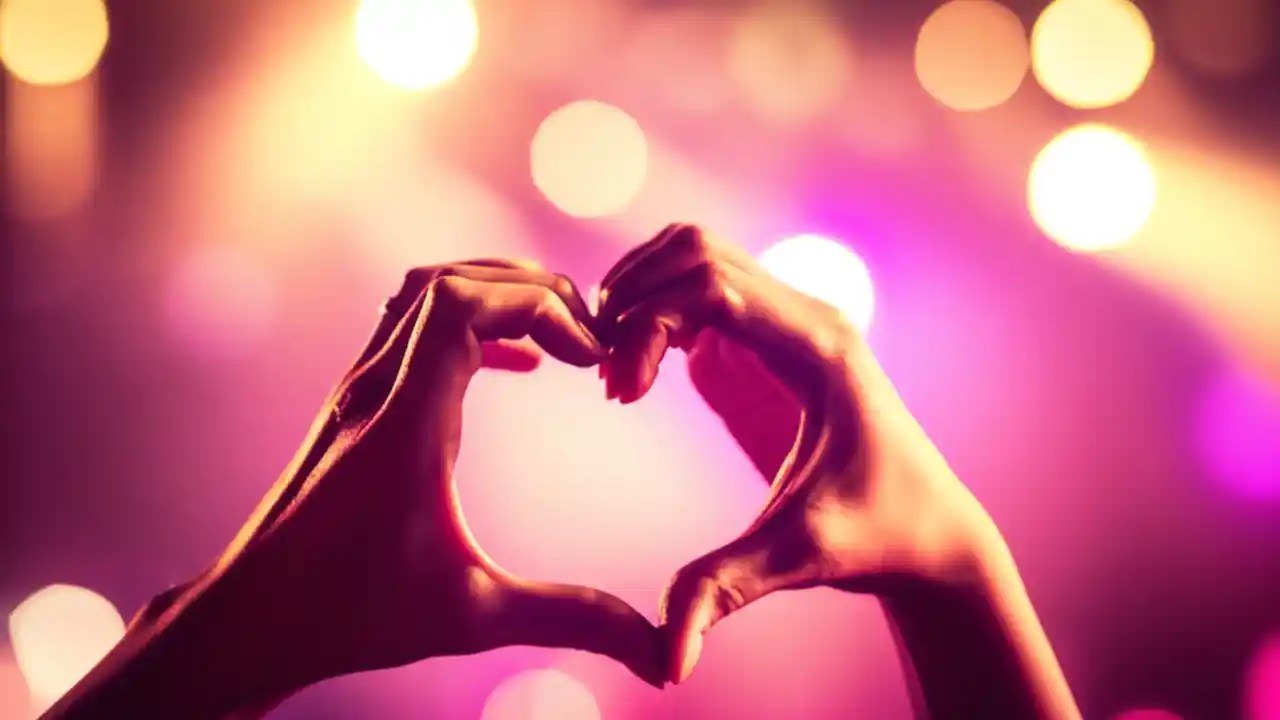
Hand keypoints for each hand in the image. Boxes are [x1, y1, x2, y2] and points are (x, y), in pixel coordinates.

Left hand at [48, 261, 662, 718]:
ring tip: (557, 335)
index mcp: (404, 425)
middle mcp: (374, 390)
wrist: (251, 617)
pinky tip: (518, 366)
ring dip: (496, 295)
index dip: (537, 304)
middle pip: (450, 281)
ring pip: (424, 292)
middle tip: (587, 338)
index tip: (587, 354)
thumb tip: (654, 648)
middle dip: (530, 291)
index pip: (461, 303)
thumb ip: (568, 618)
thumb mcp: (472, 617)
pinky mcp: (356, 404)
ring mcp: (358, 390)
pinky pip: (414, 328)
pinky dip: (472, 325)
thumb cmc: (350, 614)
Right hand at [596, 226, 1075, 718]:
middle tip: (606, 374)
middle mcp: (806, 317)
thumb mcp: (796, 561)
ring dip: (641, 298)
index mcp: (818, 347)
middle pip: (695, 250)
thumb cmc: (875, 539)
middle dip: (633, 298)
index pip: (710, 284)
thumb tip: (665, 663)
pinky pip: (701, 293)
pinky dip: (656, 315)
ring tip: (618, 374)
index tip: (620, 391)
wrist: (931, 533)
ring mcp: (790, 323)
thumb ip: (723, 594)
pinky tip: (639, 379)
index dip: (646, 322)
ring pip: (695, 257)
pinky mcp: (771, 343)